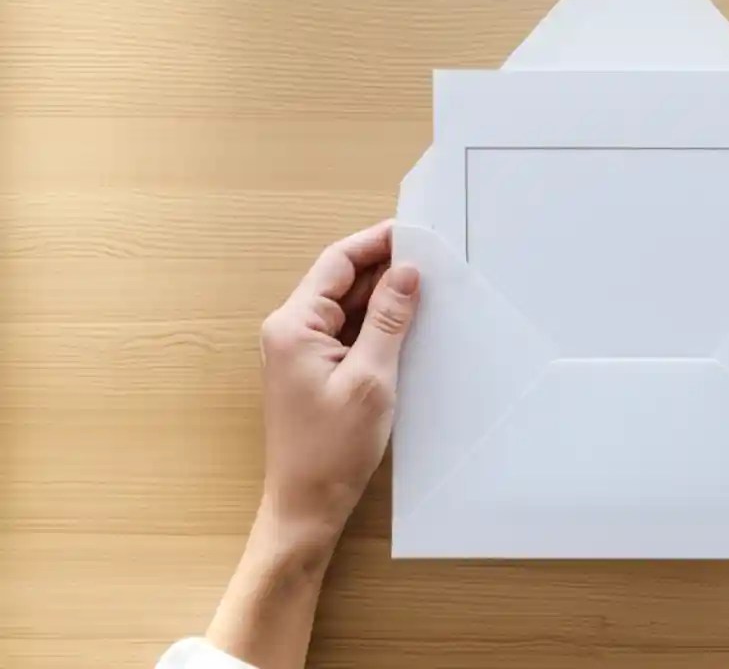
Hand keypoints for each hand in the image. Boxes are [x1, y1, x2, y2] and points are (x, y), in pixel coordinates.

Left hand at [206, 220, 420, 668]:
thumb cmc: (332, 450)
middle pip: (340, 281)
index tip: (414, 232)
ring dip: (381, 297)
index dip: (376, 243)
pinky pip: (345, 332)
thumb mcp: (371, 379)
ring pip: (345, 307)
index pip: (337, 263)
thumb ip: (388, 320)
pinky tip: (405, 325)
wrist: (306, 504)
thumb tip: (406, 274)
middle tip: (430, 259)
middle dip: (384, 268)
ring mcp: (299, 351)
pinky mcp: (312, 370)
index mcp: (293, 325)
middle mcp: (289, 331)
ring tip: (426, 290)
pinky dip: (374, 325)